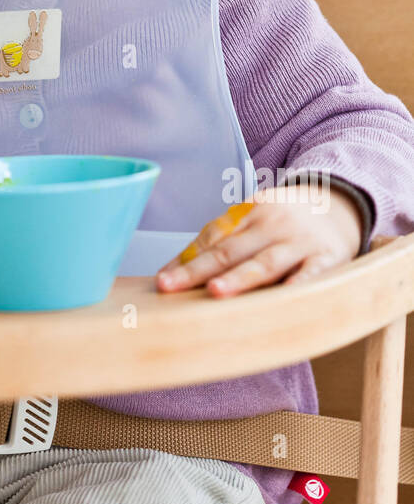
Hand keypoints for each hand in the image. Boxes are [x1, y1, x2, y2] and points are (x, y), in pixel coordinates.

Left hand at [155, 182, 362, 297]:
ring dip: (239, 278)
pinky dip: (296, 285)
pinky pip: (311, 274)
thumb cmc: (284, 222)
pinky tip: (280, 299)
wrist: (341, 204)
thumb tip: (176, 270)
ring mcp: (299, 242)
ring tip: (214, 292)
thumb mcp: (253, 221)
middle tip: (169, 285)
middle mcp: (271, 225)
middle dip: (198, 270)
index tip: (162, 280)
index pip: (211, 237)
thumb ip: (222, 242)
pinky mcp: (328, 259)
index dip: (186, 259)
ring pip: (265, 262)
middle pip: (230, 250)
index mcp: (248, 214)